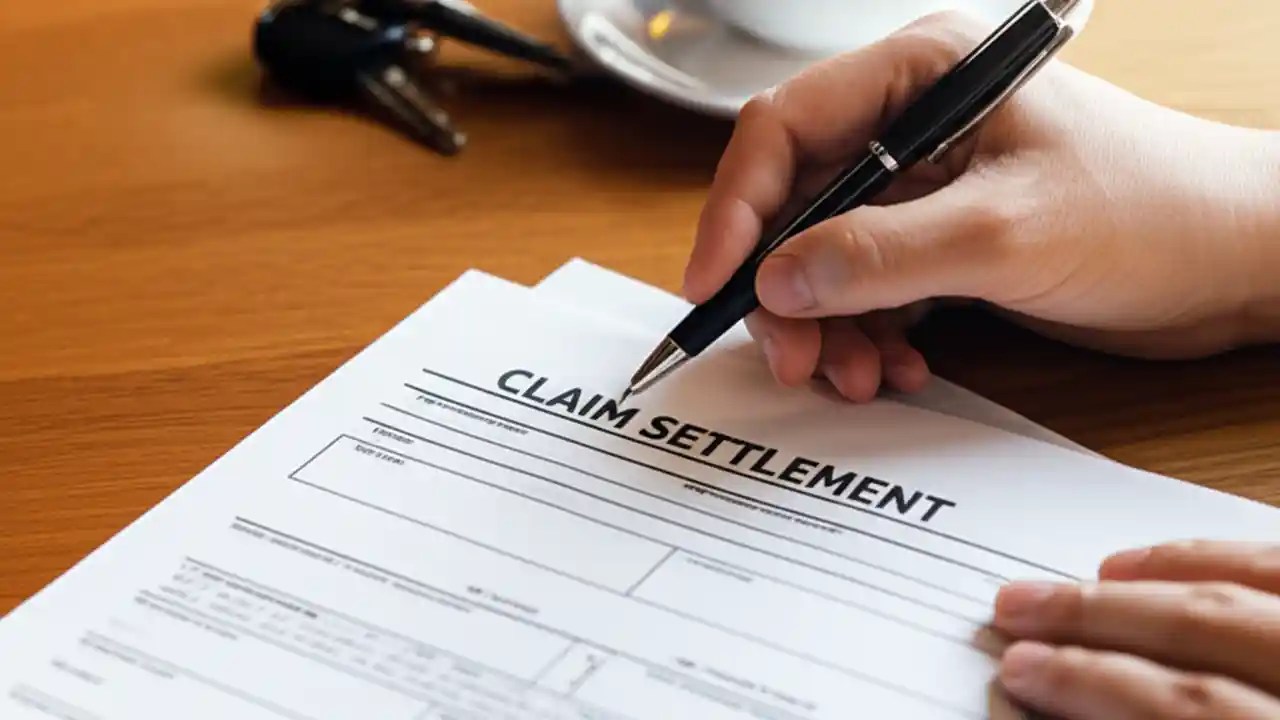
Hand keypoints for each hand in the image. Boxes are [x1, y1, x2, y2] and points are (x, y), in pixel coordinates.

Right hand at [681, 11, 1279, 401]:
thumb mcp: (1005, 233)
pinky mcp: (939, 237)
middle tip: (793, 359)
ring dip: (825, 326)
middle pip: (794, 203)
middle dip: (783, 289)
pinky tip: (893, 369)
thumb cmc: (1150, 210)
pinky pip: (867, 289)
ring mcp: (922, 184)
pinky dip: (866, 336)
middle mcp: (910, 122)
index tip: (713, 287)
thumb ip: (880, 255)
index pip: (783, 130)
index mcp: (920, 75)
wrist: (1235, 259)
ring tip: (856, 378)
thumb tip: (773, 283)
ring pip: (823, 257)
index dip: (736, 210)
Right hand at [992, 541, 1279, 718]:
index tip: (1024, 668)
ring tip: (1096, 573)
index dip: (1092, 681)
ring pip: (1261, 582)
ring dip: (1166, 574)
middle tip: (1022, 608)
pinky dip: (1241, 559)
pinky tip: (1194, 562)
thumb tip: (1066, 709)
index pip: (1188, 703)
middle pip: (1209, 626)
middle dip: (1100, 615)